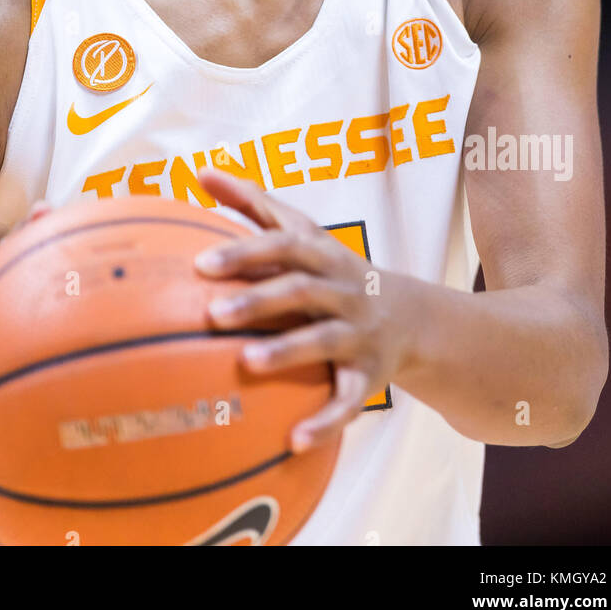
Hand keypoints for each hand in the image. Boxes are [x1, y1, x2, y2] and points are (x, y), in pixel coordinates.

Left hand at [193, 168, 422, 452]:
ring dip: (288, 352)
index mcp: (322, 255)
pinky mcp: (370, 377)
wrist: (410, 315)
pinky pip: (349, 401)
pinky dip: (325, 421)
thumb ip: (253, 202)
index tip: (201, 264)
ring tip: (247, 364)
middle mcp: (342, 291)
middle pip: (301, 290)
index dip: (246, 252)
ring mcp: (358, 334)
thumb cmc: (331, 269)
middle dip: (259, 300)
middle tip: (213, 313)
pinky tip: (294, 440)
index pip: (284, 245)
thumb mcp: (303, 232)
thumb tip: (201, 170)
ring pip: (324, 341)